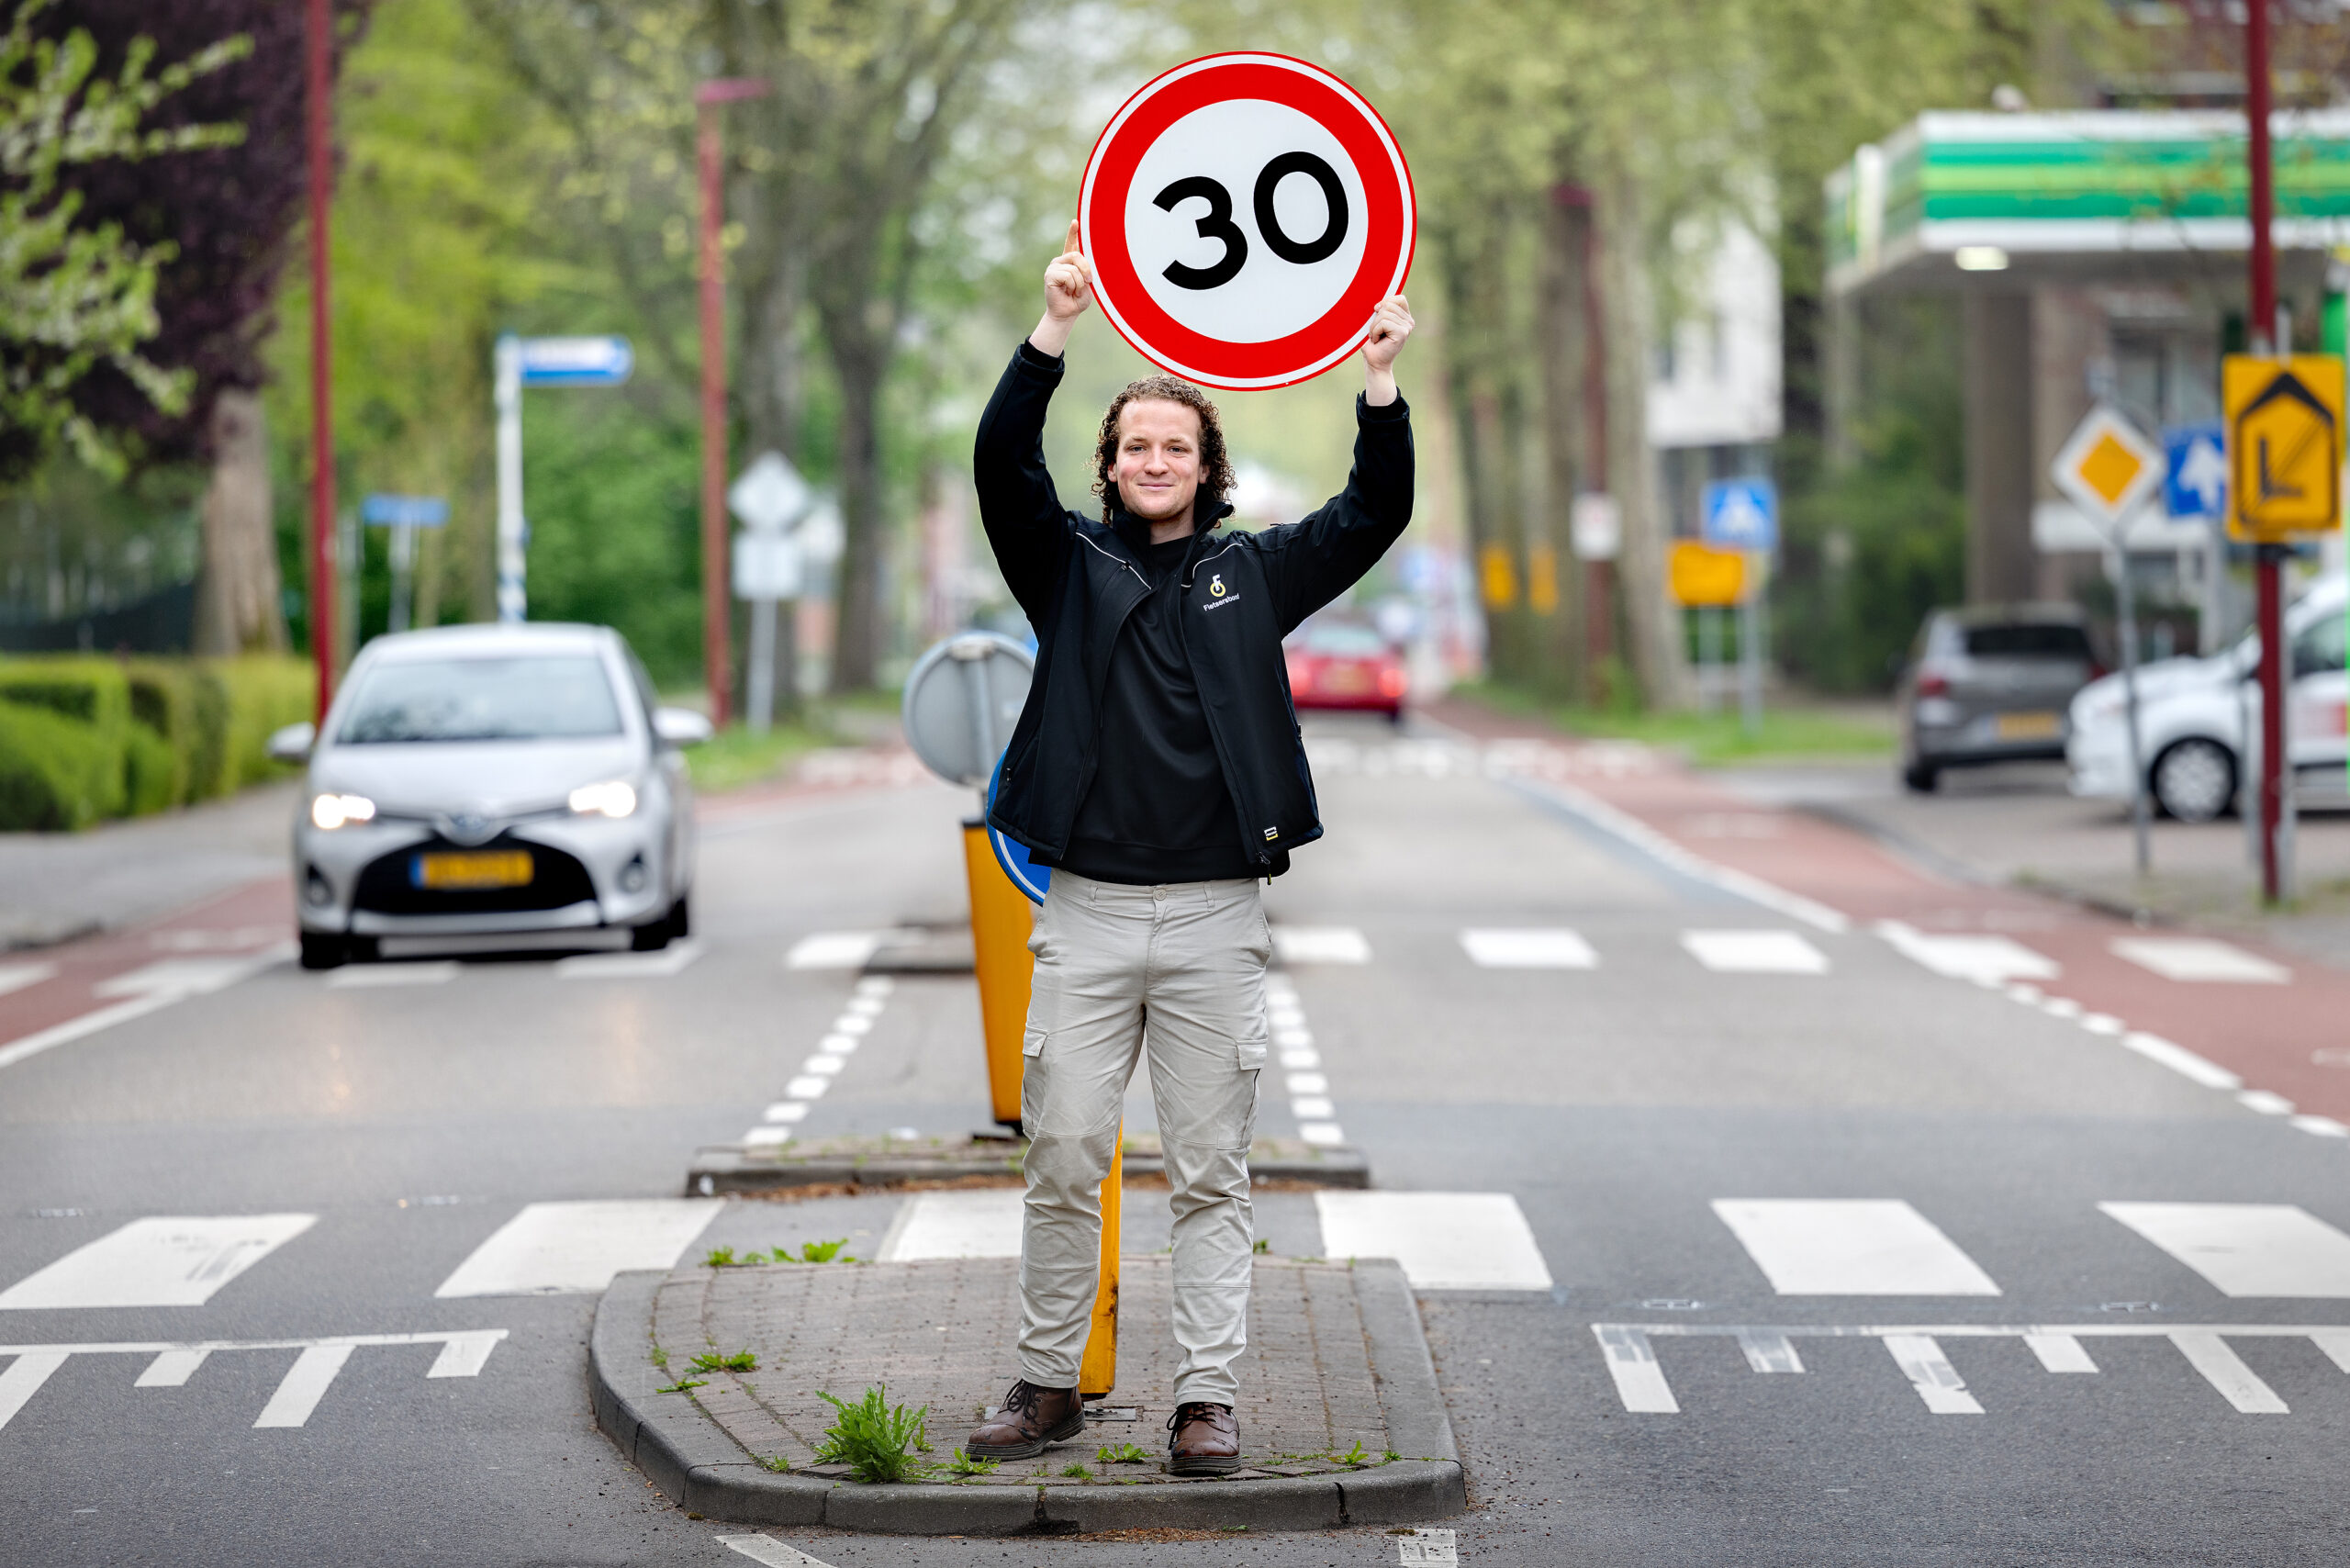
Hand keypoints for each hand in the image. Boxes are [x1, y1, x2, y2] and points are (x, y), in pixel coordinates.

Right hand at [1030, 221, 1092, 356]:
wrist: (1067, 313)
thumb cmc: (1078, 299)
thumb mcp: (1088, 283)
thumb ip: (1087, 270)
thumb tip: (1087, 262)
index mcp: (1070, 262)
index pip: (1072, 244)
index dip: (1074, 233)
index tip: (1076, 221)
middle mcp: (1061, 261)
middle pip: (1078, 255)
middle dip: (1087, 270)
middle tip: (1088, 282)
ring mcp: (1054, 267)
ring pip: (1074, 269)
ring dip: (1080, 283)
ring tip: (1074, 291)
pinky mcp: (1049, 275)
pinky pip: (1068, 276)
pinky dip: (1072, 286)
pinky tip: (1067, 291)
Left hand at [1363, 294, 1412, 371]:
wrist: (1374, 361)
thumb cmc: (1373, 341)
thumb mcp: (1376, 321)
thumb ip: (1382, 309)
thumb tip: (1378, 304)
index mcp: (1405, 317)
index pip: (1399, 299)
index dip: (1386, 302)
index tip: (1377, 312)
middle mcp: (1409, 321)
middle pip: (1389, 305)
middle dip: (1376, 317)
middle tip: (1376, 331)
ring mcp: (1407, 327)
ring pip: (1385, 314)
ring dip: (1374, 326)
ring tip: (1376, 336)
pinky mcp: (1402, 333)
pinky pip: (1384, 323)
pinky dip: (1375, 331)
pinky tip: (1376, 340)